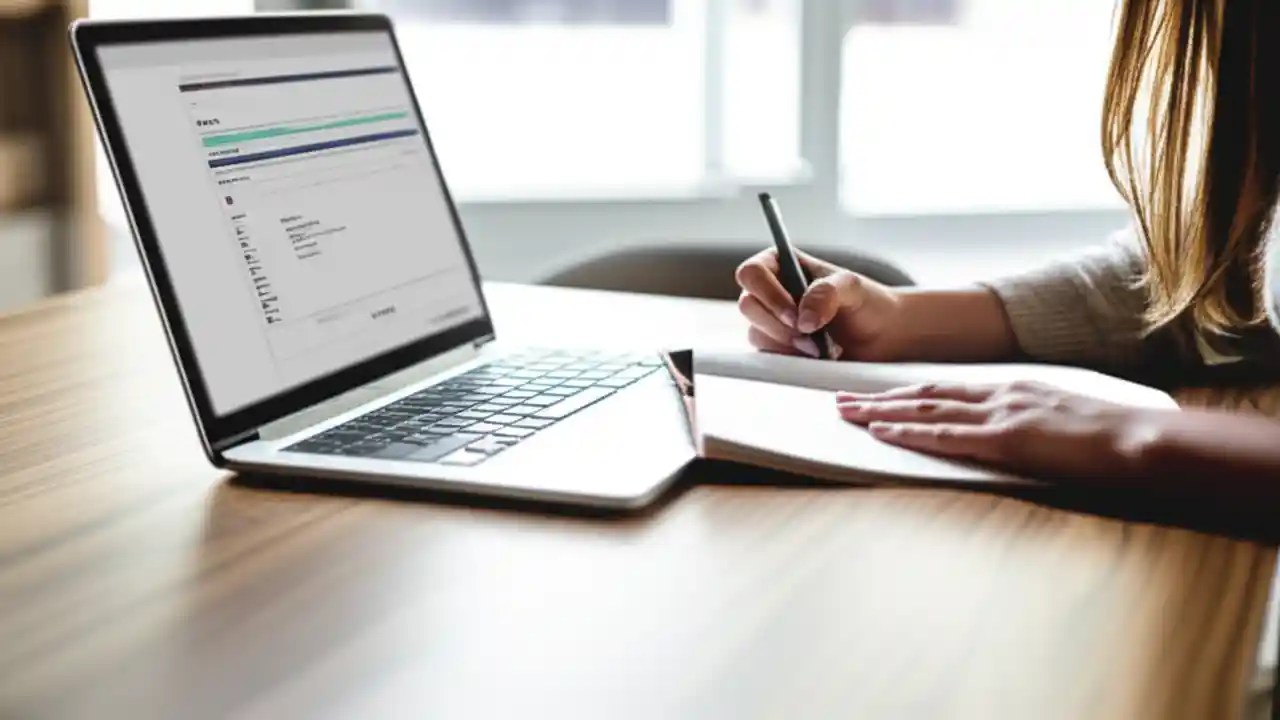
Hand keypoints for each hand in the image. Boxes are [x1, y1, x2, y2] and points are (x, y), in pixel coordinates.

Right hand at [734, 249, 906, 360]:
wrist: (881, 337)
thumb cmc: (867, 303)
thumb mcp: (853, 288)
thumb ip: (827, 292)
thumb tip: (803, 318)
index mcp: (782, 264)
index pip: (751, 273)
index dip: (768, 295)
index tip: (795, 315)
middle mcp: (770, 290)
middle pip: (748, 305)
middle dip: (779, 324)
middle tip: (811, 335)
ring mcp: (770, 321)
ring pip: (755, 334)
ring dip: (786, 343)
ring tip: (819, 346)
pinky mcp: (775, 347)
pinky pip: (766, 356)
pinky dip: (789, 359)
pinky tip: (814, 357)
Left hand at [834, 381, 1159, 480]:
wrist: (1138, 439)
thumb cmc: (1107, 440)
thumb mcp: (1058, 424)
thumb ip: (1026, 426)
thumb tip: (1004, 438)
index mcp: (1011, 390)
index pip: (946, 388)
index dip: (906, 392)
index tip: (875, 395)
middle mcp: (998, 394)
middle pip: (924, 391)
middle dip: (879, 397)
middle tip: (840, 399)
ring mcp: (999, 413)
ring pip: (925, 407)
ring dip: (881, 410)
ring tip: (846, 413)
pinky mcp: (1004, 438)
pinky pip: (945, 434)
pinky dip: (909, 431)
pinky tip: (882, 431)